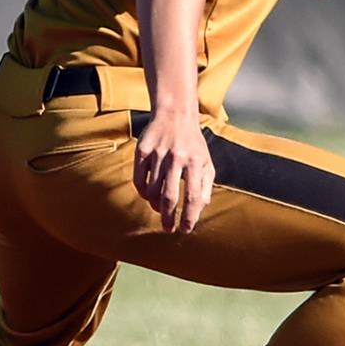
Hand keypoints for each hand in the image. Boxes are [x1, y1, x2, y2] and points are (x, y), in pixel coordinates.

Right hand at [133, 112, 214, 234]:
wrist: (175, 115)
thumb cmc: (193, 144)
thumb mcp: (206, 162)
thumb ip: (205, 186)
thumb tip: (198, 211)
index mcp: (196, 162)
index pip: (193, 196)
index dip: (189, 217)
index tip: (185, 230)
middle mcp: (176, 158)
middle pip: (169, 196)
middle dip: (168, 218)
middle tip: (168, 229)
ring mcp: (157, 153)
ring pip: (152, 190)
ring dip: (156, 206)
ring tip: (161, 211)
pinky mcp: (141, 150)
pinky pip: (138, 179)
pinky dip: (143, 193)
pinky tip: (149, 197)